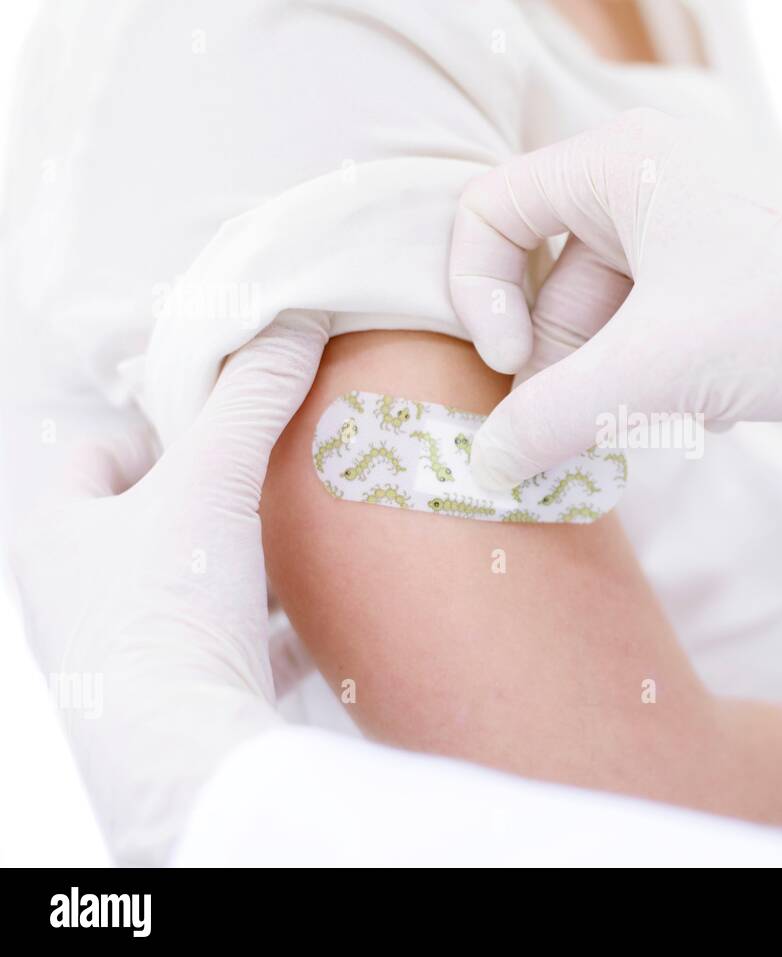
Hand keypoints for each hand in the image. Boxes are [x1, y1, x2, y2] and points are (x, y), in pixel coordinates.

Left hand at [9, 310, 328, 863]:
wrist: (187, 753)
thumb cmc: (167, 609)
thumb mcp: (212, 482)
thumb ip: (252, 397)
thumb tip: (295, 318)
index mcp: (56, 532)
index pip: (98, 451)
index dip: (164, 429)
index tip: (230, 428)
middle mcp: (81, 592)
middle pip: (156, 516)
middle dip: (222, 495)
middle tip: (280, 475)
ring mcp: (131, 648)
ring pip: (198, 580)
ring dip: (253, 560)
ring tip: (312, 537)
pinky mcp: (183, 693)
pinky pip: (237, 642)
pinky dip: (279, 626)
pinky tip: (325, 613)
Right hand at [449, 108, 781, 489]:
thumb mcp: (659, 370)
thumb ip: (553, 418)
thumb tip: (485, 465)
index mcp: (617, 166)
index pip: (490, 214)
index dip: (479, 297)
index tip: (513, 368)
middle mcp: (648, 180)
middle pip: (551, 282)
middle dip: (562, 369)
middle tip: (576, 441)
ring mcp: (693, 227)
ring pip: (609, 317)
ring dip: (619, 385)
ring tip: (671, 420)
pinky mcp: (728, 271)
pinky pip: (658, 326)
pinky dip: (666, 376)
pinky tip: (716, 409)